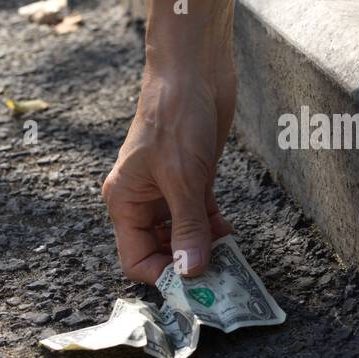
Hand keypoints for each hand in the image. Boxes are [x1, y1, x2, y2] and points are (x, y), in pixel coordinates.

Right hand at [102, 0, 240, 283]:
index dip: (163, 275)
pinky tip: (233, 242)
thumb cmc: (176, 116)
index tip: (196, 288)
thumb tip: (191, 273)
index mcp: (125, 201)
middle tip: (222, 284)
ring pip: (184, 236)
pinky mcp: (193, 179)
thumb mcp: (184, 179)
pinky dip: (215, 231)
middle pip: (161, 250)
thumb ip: (188, 228)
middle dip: (188, 267)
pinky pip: (201, 218)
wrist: (194, 70)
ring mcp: (169, 190)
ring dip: (206, 252)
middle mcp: (143, 200)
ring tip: (233, 269)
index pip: (137, 258)